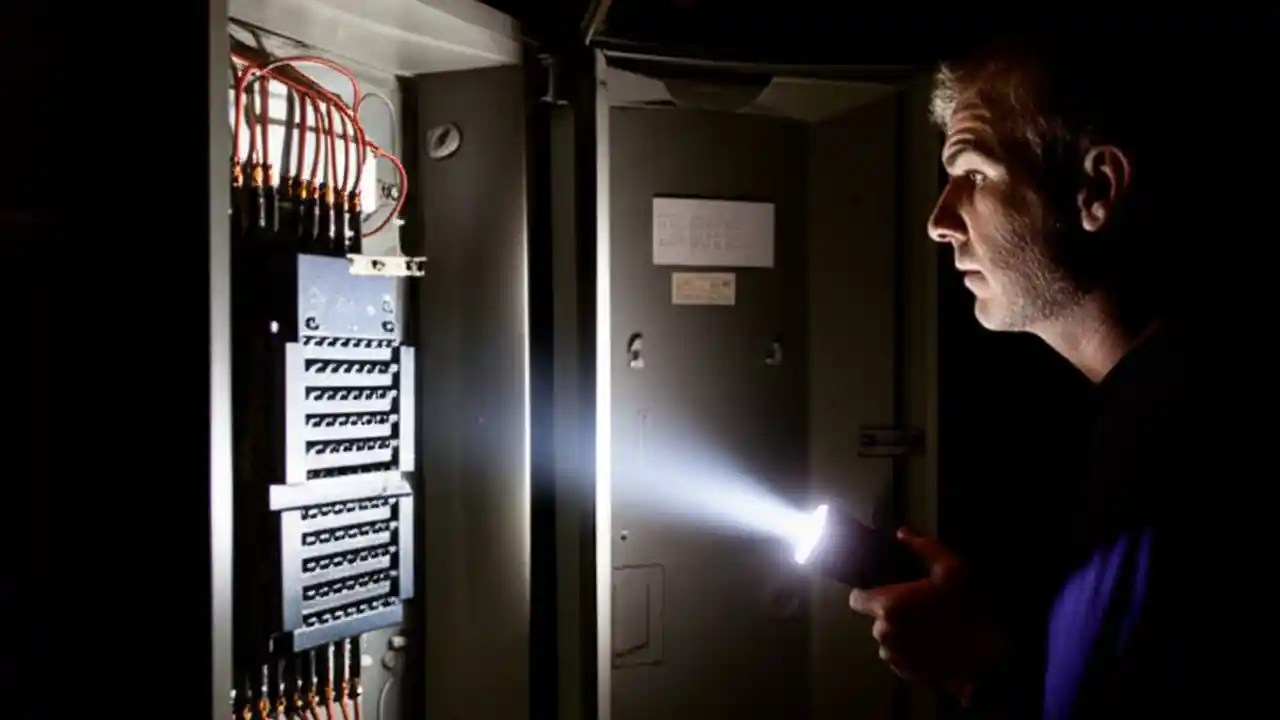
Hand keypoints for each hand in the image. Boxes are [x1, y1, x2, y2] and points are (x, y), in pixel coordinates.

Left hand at [848, 528, 1002, 697]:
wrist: (986, 656)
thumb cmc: (967, 609)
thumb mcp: (952, 569)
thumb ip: (924, 548)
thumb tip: (902, 533)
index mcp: (888, 606)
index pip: (857, 599)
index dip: (870, 594)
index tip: (888, 593)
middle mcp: (884, 633)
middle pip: (876, 620)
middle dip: (891, 615)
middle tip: (918, 610)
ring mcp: (894, 657)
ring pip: (888, 641)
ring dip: (901, 635)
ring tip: (928, 630)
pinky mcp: (905, 674)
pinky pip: (900, 659)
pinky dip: (910, 653)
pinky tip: (932, 647)